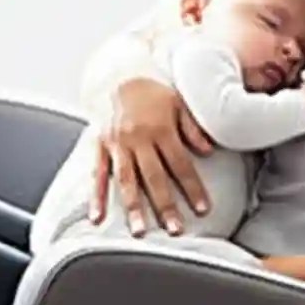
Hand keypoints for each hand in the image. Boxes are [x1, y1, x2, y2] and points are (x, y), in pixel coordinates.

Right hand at [92, 78, 214, 236]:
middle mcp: (138, 139)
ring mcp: (116, 145)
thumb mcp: (178, 102)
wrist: (117, 73)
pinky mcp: (99, 146)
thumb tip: (208, 150)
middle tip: (175, 230)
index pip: (181, 164)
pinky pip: (97, 174)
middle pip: (154, 177)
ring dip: (134, 208)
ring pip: (126, 181)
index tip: (203, 209)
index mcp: (160, 128)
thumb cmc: (152, 90)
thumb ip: (192, 127)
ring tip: (140, 231)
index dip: (193, 188)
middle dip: (165, 205)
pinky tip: (97, 217)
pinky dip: (96, 197)